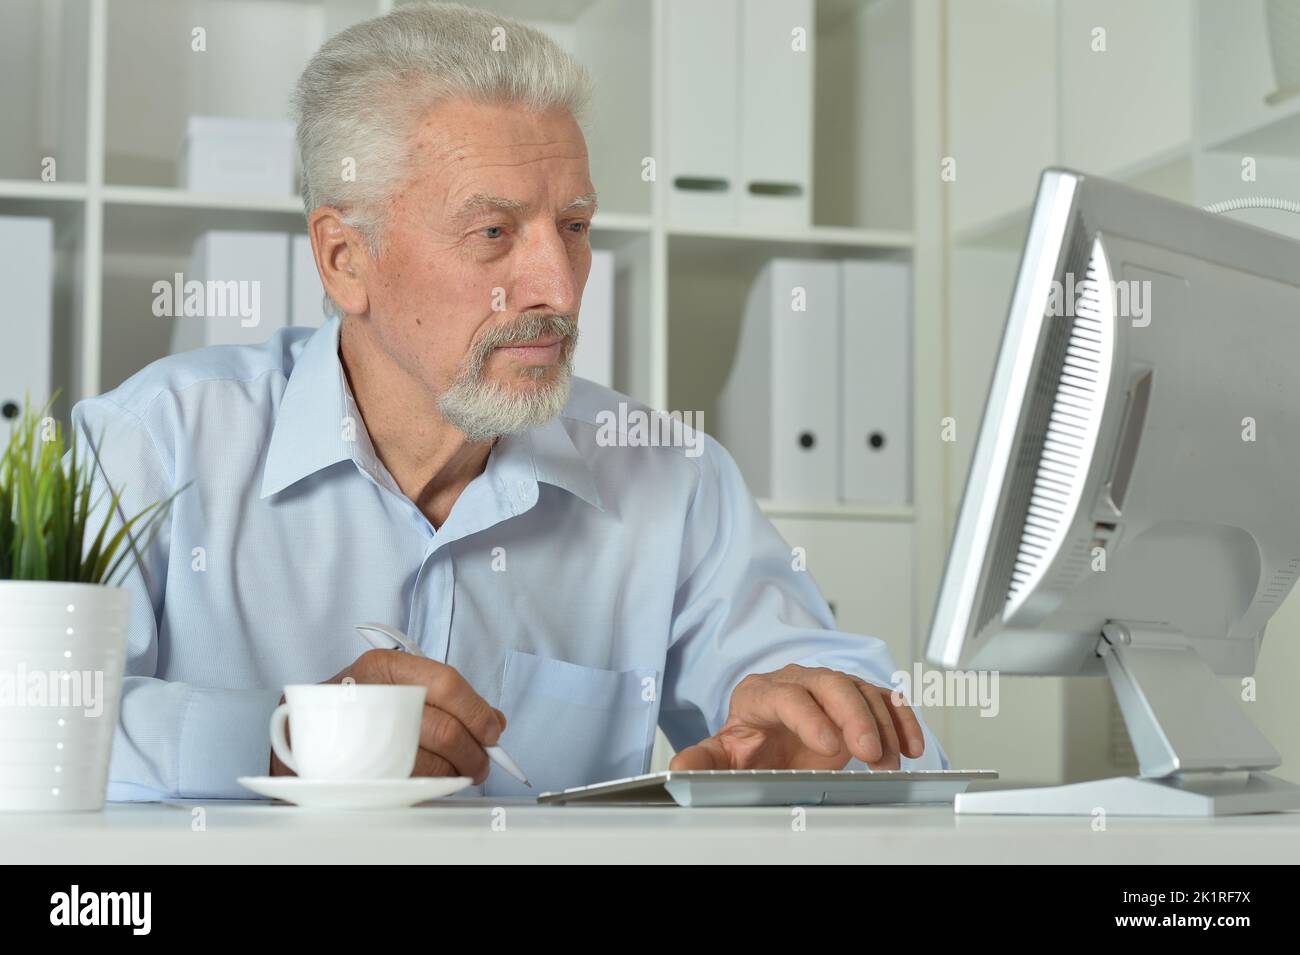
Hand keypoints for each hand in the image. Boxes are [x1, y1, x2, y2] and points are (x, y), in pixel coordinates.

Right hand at [269, 649, 506, 783]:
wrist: (296, 733)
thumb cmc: (356, 707)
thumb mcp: (396, 687)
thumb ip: (445, 698)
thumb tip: (494, 721)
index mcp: (385, 666)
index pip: (446, 683)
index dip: (478, 711)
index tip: (493, 730)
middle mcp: (371, 693)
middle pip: (442, 727)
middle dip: (473, 751)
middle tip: (482, 762)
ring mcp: (358, 732)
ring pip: (429, 759)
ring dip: (455, 772)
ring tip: (462, 773)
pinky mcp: (353, 768)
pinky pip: (407, 781)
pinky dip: (432, 784)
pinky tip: (436, 780)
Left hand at [668, 664, 923, 770]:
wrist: (767, 745)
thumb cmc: (748, 749)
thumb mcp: (722, 757)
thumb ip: (704, 761)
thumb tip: (680, 768)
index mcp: (760, 693)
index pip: (786, 695)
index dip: (809, 718)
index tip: (828, 747)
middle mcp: (797, 682)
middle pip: (829, 683)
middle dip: (853, 716)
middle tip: (869, 753)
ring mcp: (829, 688)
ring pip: (860, 690)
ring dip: (881, 725)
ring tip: (888, 762)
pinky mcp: (856, 699)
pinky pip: (884, 700)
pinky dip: (902, 720)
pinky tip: (912, 746)